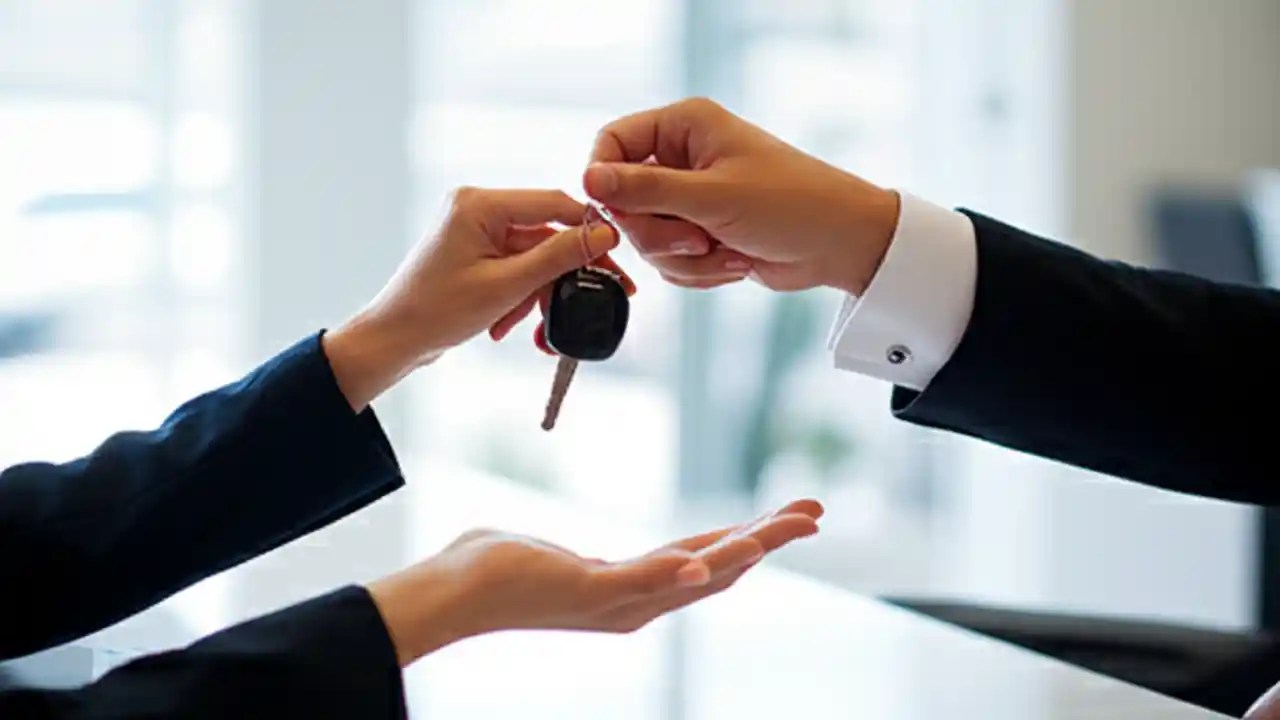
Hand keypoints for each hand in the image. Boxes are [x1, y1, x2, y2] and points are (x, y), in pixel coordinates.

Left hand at [323, 188, 625, 410]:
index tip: (615, 253)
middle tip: (599, 294)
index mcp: (478, 204)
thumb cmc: (436, 311)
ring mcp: (475, 230)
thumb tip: (602, 235)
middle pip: (545, 232)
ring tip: (529, 327)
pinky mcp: (475, 252)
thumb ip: (558, 257)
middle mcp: (476, 208)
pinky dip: (520, 295)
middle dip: (561, 274)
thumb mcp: (507, 285)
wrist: (394, 340)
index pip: (552, 203)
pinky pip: (515, 267)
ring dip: (537, 292)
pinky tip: (509, 322)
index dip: (588, 228)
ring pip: (533, 256)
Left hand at [366, 499, 822, 666]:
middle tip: (812, 515)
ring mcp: (614, 602)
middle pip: (716, 570)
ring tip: (782, 528)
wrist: (451, 590)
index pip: (702, 561)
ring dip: (741, 551)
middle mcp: (633, 605)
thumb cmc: (493, 570)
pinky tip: (707, 562)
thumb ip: (587, 562)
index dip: (749, 540)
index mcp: (629, 592)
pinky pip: (643, 580)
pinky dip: (678, 573)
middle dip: (767, 540)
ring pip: (693, 575)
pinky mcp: (590, 592)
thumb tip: (578, 554)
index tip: (786, 518)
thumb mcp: (557, 560)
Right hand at [584, 97, 900, 294]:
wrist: (840, 245)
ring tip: (725, 250)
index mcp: (684, 126)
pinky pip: (669, 261)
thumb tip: (589, 180)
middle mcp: (682, 158)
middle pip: (624, 200)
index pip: (612, 142)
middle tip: (696, 239)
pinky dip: (698, 270)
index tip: (609, 210)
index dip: (604, 178)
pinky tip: (734, 262)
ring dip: (683, 256)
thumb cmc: (790, 204)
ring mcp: (690, 198)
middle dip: (658, 232)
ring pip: (645, 238)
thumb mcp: (712, 196)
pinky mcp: (699, 234)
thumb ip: (646, 189)